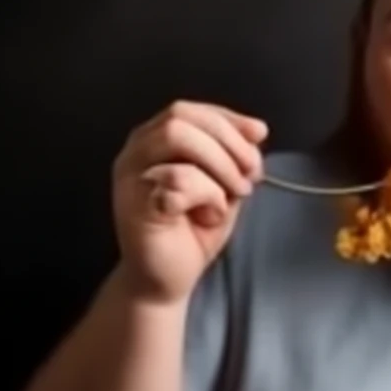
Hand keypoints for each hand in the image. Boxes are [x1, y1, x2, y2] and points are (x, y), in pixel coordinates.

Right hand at [111, 100, 267, 302]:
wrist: (167, 281)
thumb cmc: (192, 232)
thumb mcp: (223, 186)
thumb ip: (234, 157)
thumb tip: (257, 131)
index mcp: (154, 141)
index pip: (188, 110)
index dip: (228, 118)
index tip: (260, 134)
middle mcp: (136, 151)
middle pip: (181, 116)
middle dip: (227, 141)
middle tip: (250, 175)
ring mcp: (131, 175)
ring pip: (177, 137)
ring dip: (219, 164)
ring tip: (233, 195)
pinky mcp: (135, 202)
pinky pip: (178, 179)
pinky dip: (207, 194)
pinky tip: (209, 215)